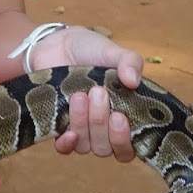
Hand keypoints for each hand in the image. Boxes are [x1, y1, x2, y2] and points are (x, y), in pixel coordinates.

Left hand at [44, 26, 143, 163]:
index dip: (125, 140)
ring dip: (83, 125)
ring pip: (85, 146)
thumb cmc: (92, 51)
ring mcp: (81, 130)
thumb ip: (130, 62)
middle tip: (98, 93)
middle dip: (101, 122)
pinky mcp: (59, 127)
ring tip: (79, 95)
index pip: (129, 147)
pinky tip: (68, 132)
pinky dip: (67, 143)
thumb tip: (133, 81)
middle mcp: (103, 129)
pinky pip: (64, 148)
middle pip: (106, 147)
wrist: (58, 44)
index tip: (120, 116)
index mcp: (124, 116)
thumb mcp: (114, 52)